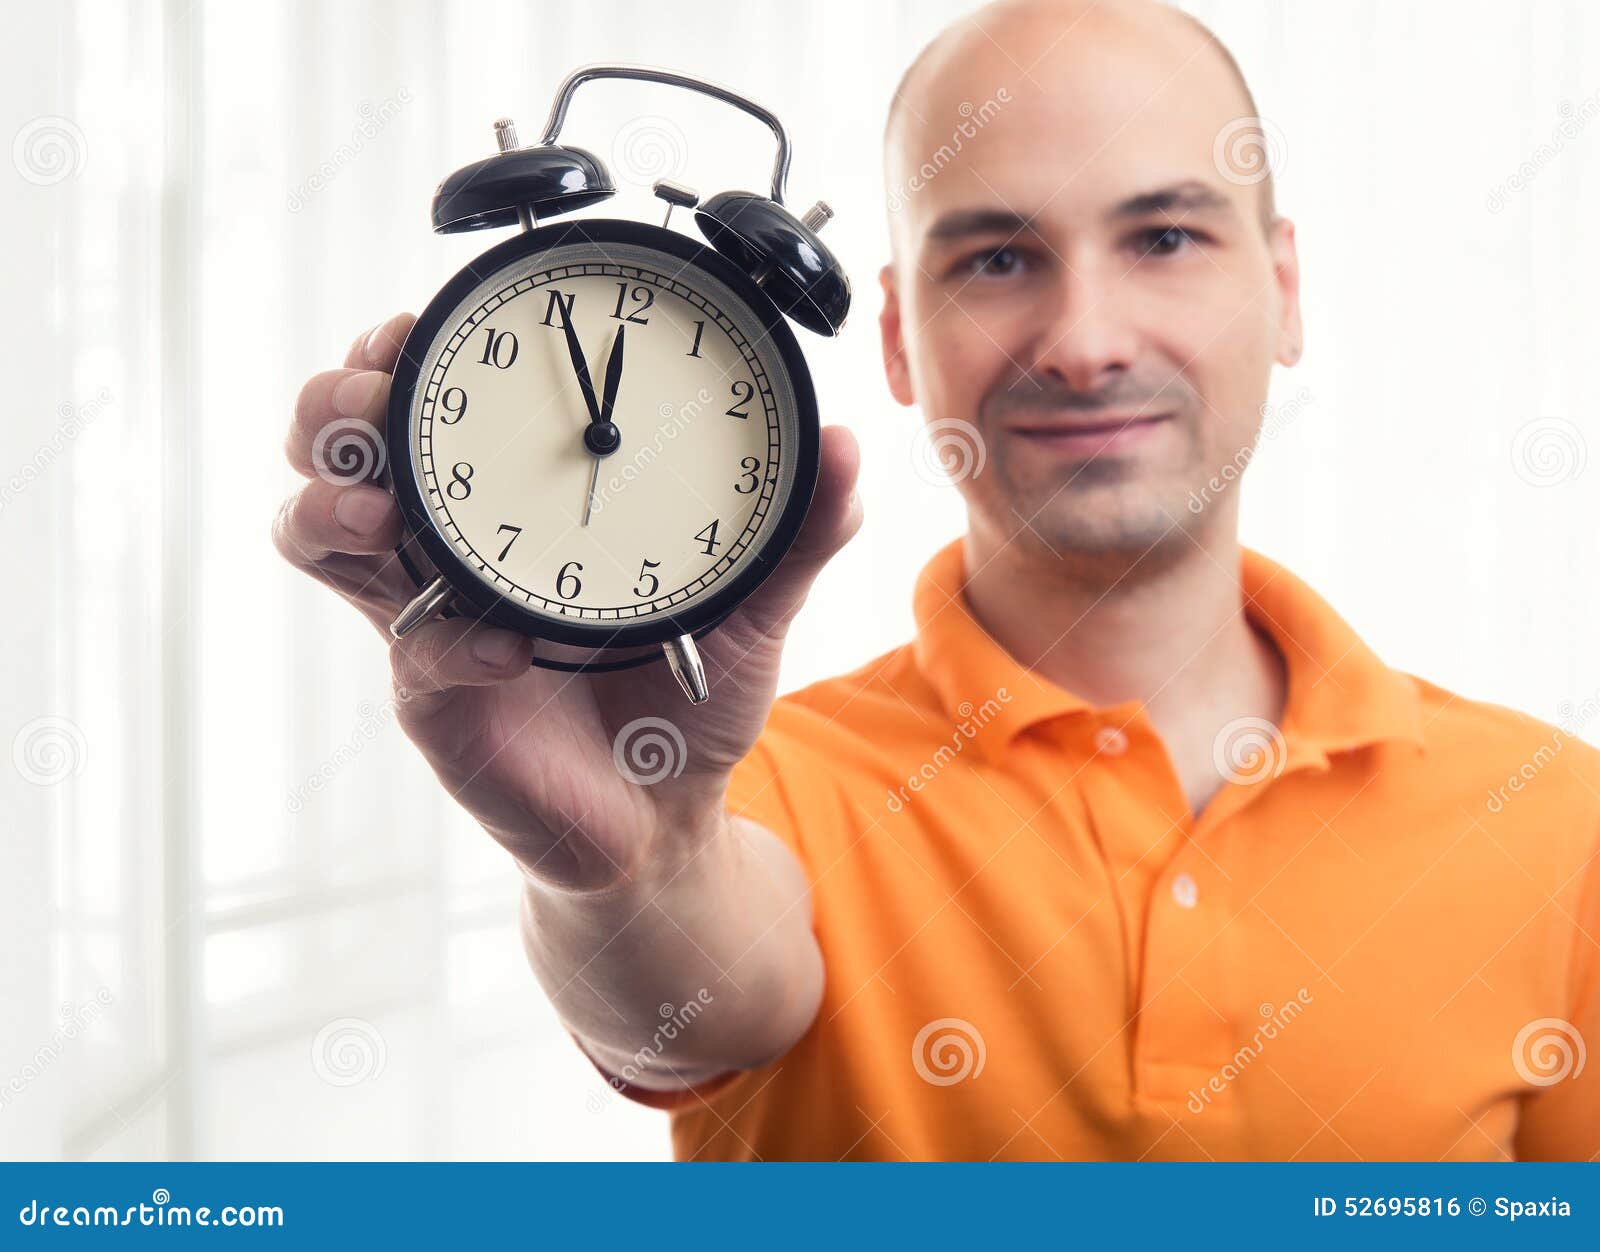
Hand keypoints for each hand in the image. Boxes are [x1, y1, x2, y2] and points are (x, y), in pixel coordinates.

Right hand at [273, 313, 862, 894]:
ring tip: (378, 509)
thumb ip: (797, 530)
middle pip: (337, 445)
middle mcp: (452, 548)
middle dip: (334, 403)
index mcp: (515, 502)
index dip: (396, 351)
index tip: (420, 323)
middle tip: (377, 400)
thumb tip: (846, 445)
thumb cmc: (689, 695)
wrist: (668, 811)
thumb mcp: (753, 604)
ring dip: (329, 502)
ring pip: (314, 533)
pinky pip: (408, 651)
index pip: (430, 403)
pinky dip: (446, 638)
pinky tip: (503, 647)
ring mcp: (430, 618)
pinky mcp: (436, 697)